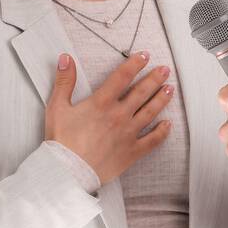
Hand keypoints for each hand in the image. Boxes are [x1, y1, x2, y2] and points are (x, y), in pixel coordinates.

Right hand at [45, 51, 174, 185]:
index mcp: (102, 103)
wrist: (67, 171)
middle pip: (142, 92)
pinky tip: (168, 124)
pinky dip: (162, 132)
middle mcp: (119, 115)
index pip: (123, 77)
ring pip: (150, 112)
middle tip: (165, 70)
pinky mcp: (132, 151)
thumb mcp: (57, 107)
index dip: (135, 63)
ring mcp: (128, 134)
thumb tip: (66, 58)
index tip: (144, 56)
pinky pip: (152, 140)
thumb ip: (64, 81)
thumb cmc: (61, 141)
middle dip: (155, 78)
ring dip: (162, 99)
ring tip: (170, 89)